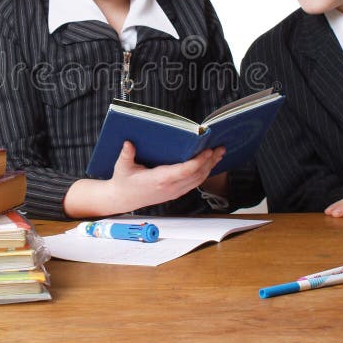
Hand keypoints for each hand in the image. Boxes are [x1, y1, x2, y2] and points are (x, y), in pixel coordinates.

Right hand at [109, 142, 226, 209]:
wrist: (123, 199)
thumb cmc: (123, 182)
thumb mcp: (121, 167)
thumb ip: (126, 155)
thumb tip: (128, 143)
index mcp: (160, 179)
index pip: (185, 171)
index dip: (199, 161)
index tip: (209, 150)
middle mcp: (170, 187)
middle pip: (197, 175)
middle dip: (210, 161)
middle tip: (221, 148)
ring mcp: (174, 191)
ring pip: (198, 180)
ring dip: (210, 167)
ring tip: (219, 154)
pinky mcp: (175, 192)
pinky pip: (194, 183)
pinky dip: (203, 173)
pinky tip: (208, 164)